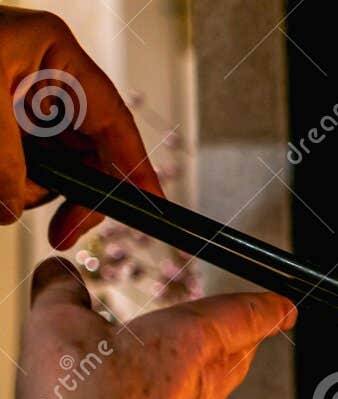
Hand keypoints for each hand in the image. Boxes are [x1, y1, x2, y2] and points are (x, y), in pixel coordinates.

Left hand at [0, 7, 162, 246]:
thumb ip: (1, 159)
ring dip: (26, 191)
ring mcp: (21, 100)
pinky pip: (18, 168)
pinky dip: (6, 183)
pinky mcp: (0, 121)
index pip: (116, 123)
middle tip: (58, 235)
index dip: (138, 170)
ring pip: (49, 168)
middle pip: (87, 154)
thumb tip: (9, 210)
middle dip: (70, 195)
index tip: (153, 209)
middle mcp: (46, 79)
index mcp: (55, 55)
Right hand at [15, 258, 295, 398]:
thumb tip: (58, 276)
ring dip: (196, 395)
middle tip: (246, 338)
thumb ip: (60, 295)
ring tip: (172, 387)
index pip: (241, 317)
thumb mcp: (55, 328)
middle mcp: (206, 395)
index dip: (264, 308)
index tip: (282, 307)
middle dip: (241, 347)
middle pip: (235, 363)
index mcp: (189, 345)